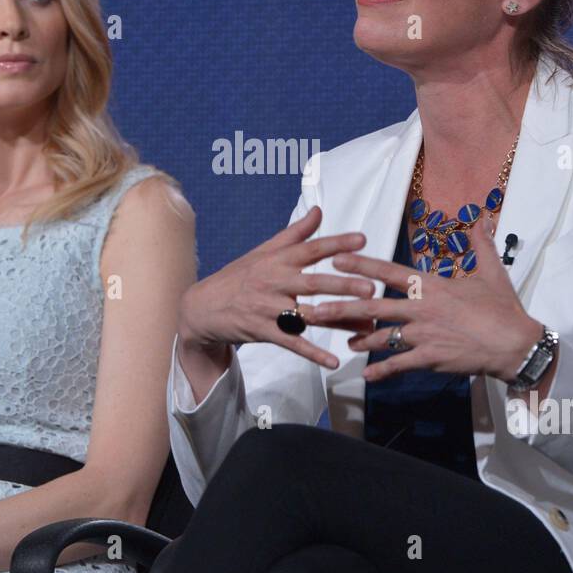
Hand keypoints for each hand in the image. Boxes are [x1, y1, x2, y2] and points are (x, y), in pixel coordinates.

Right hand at [178, 205, 376, 369]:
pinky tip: (334, 361)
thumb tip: (319, 210)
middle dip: (343, 285)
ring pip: (308, 315)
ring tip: (366, 324)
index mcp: (277, 260)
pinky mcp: (264, 332)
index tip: (362, 239)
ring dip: (338, 320)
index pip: (310, 249)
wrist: (202, 308)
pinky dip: (313, 353)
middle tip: (370, 288)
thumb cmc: (238, 277)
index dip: (336, 244)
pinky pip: (292, 343)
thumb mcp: (263, 252)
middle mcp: (274, 282)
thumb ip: (295, 234)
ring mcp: (268, 309)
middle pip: (313, 283)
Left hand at [308, 219, 542, 381]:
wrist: (514, 344)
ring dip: (359, 340)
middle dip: (342, 307)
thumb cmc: (502, 308)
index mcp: (432, 286)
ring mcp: (424, 334)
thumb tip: (481, 217)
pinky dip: (382, 370)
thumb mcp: (492, 271)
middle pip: (374, 306)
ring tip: (341, 342)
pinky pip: (399, 364)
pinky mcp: (429, 358)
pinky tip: (367, 376)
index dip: (361, 266)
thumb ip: (481, 244)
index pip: (390, 272)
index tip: (336, 259)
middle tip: (316, 307)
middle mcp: (422, 308)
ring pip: (381, 337)